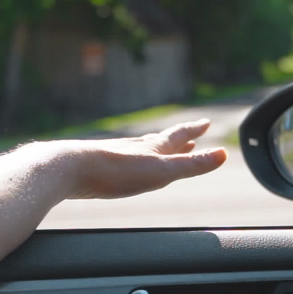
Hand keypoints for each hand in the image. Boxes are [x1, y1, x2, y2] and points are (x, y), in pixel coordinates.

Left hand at [65, 118, 226, 198]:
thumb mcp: (160, 172)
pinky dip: (133, 161)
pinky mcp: (98, 166)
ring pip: (141, 149)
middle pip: (161, 140)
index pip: (179, 135)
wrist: (68, 169)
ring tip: (161, 149)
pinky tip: (124, 165)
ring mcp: (115, 154)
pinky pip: (122, 161)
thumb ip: (191, 165)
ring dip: (156, 149)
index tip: (206, 121)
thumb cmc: (115, 171)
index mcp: (152, 147)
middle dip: (179, 139)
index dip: (194, 130)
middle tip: (191, 136)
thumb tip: (224, 155)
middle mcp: (135, 146)